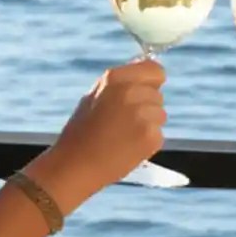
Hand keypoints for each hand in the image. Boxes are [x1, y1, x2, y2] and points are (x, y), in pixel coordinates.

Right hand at [47, 58, 166, 192]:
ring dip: (148, 123)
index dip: (151, 81)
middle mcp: (132, 92)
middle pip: (157, 94)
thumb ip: (121, 83)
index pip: (155, 69)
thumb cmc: (81, 132)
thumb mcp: (94, 96)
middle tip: (124, 121)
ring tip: (123, 135)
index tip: (146, 89)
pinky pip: (158, 134)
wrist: (76, 166)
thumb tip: (145, 72)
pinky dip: (147, 141)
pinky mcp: (151, 137)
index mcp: (115, 78)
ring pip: (160, 114)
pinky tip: (127, 147)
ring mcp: (144, 115)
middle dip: (146, 105)